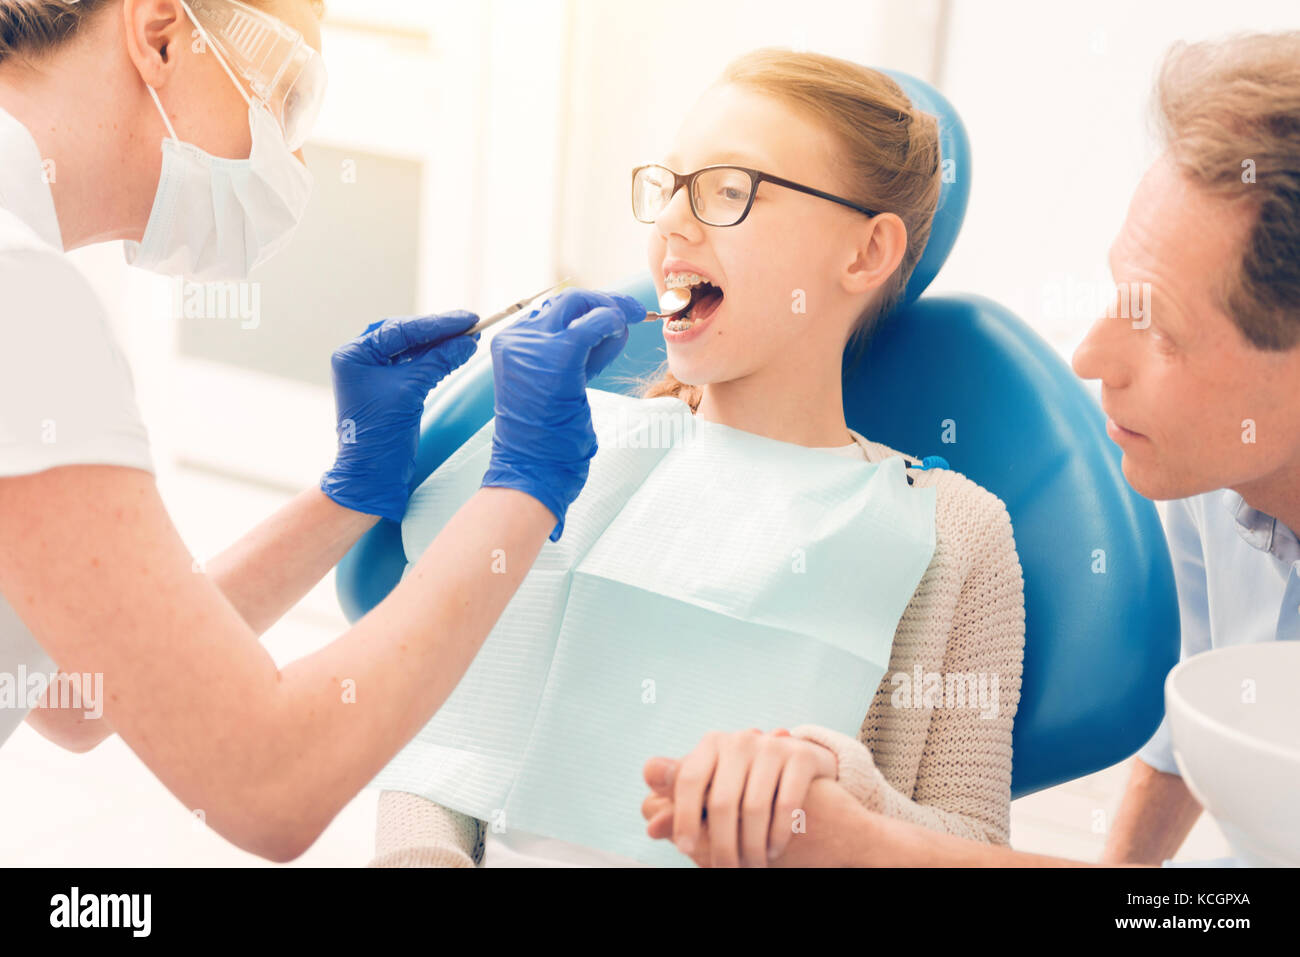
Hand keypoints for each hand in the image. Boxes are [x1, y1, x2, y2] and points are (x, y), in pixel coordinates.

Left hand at [321, 311, 480, 521]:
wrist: (372, 474)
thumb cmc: (380, 435)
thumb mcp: (411, 391)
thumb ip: (438, 361)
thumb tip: (468, 341)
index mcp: (355, 354)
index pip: (401, 330)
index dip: (437, 324)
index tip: (467, 319)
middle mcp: (360, 359)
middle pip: (406, 335)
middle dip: (439, 332)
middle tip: (471, 325)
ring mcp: (373, 373)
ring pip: (412, 349)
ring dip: (440, 345)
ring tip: (469, 338)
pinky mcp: (388, 387)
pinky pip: (414, 365)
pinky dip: (435, 360)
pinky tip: (454, 354)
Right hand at [481, 288, 645, 541]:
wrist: (532, 467)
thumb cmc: (548, 437)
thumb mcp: (556, 384)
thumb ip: (575, 353)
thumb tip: (611, 325)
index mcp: (509, 343)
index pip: (554, 310)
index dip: (590, 307)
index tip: (616, 315)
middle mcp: (516, 338)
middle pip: (567, 300)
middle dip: (606, 301)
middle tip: (635, 312)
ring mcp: (533, 345)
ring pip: (580, 304)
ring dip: (612, 310)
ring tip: (634, 322)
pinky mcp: (557, 356)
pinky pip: (594, 323)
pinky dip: (614, 323)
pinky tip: (622, 333)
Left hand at [640, 728, 836, 866]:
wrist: (801, 768)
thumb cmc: (745, 786)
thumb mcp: (712, 793)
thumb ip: (681, 809)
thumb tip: (651, 827)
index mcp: (710, 745)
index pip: (689, 781)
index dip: (684, 817)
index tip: (685, 849)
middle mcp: (739, 741)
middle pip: (722, 802)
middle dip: (722, 845)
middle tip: (725, 869)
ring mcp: (771, 747)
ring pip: (755, 809)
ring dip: (752, 846)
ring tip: (751, 864)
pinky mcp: (801, 756)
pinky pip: (785, 804)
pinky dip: (777, 835)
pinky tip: (773, 850)